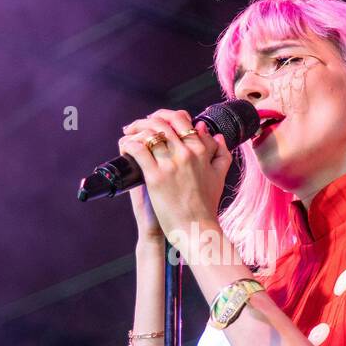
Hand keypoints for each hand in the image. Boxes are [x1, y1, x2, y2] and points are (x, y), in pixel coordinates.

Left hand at [117, 108, 232, 247]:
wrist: (196, 228)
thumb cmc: (206, 206)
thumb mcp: (219, 176)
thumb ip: (220, 153)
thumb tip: (216, 135)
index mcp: (200, 151)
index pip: (182, 120)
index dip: (166, 116)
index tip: (157, 120)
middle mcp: (186, 153)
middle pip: (163, 122)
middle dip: (147, 119)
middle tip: (138, 125)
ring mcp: (170, 164)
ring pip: (149, 133)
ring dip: (135, 128)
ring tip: (128, 132)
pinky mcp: (155, 177)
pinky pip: (138, 150)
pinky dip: (128, 144)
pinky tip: (125, 147)